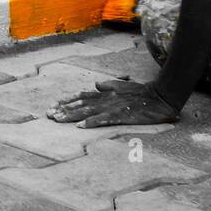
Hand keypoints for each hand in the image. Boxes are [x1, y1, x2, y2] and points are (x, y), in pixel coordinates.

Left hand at [48, 79, 180, 127]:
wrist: (161, 96)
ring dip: (72, 115)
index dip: (67, 100)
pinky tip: (81, 127)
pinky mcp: (122, 115)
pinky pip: (104, 119)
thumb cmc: (144, 93)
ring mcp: (114, 106)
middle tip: (48, 114)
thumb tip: (96, 84)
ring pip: (88, 111)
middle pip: (81, 104)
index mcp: (107, 93)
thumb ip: (109, 85)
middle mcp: (107, 98)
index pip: (83, 95)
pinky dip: (92, 122)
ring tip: (58, 119)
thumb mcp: (124, 86)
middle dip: (64, 109)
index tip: (53, 104)